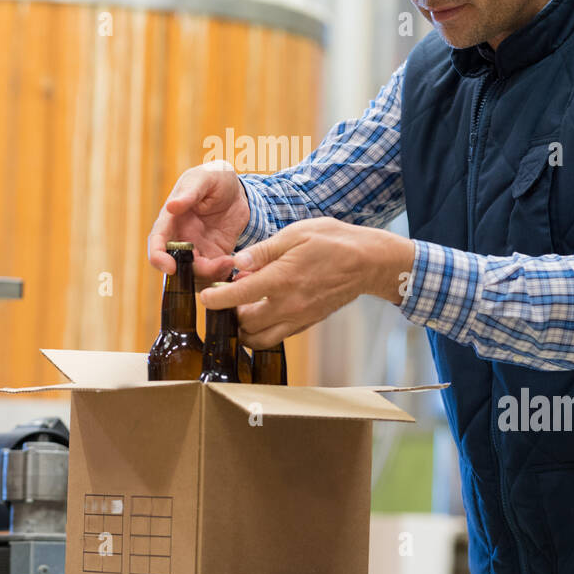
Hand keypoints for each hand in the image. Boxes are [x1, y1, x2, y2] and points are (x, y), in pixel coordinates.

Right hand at [147, 161, 250, 284]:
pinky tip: (234, 261)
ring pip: (195, 274)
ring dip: (210, 275)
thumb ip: (189, 193)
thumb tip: (171, 206)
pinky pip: (214, 273)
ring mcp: (198, 249)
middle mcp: (181, 238)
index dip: (159, 258)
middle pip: (176, 266)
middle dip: (191, 273)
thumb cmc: (215, 178)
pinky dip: (222, 274)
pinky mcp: (215, 255)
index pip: (157, 242)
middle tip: (216, 264)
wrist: (237, 189)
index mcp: (171, 220)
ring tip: (228, 261)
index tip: (170, 268)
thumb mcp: (204, 178)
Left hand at [199, 217, 415, 348]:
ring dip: (245, 331)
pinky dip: (263, 333)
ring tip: (241, 312)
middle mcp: (288, 305)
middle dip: (230, 316)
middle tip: (225, 300)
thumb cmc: (333, 242)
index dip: (216, 300)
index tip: (205, 298)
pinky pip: (278, 337)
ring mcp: (299, 318)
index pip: (238, 297)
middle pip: (245, 326)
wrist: (368, 262)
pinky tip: (262, 314)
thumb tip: (237, 262)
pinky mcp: (308, 323)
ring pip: (260, 340)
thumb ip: (263, 251)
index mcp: (281, 279)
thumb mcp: (295, 234)